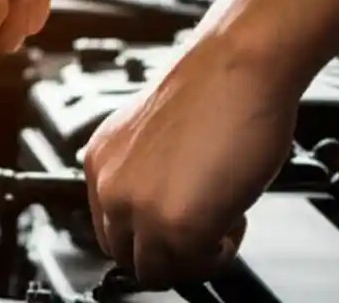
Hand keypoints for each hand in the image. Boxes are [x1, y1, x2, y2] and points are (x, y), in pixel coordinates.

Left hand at [82, 38, 297, 287]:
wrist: (238, 66)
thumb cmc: (213, 92)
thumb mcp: (155, 141)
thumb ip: (144, 177)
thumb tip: (159, 208)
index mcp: (101, 162)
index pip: (110, 229)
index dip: (150, 236)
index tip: (176, 231)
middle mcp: (111, 186)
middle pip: (126, 256)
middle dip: (170, 254)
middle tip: (204, 233)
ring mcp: (140, 209)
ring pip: (156, 272)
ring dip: (194, 258)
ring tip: (221, 220)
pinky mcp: (177, 226)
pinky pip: (195, 268)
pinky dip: (219, 254)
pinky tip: (233, 216)